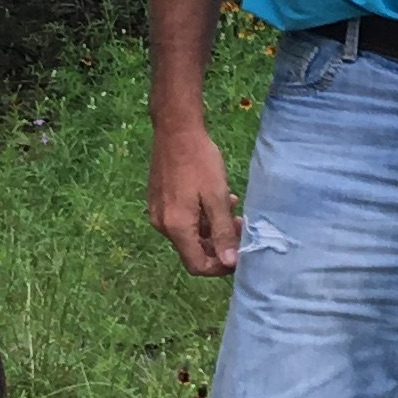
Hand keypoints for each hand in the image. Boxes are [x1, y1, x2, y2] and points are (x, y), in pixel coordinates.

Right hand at [148, 114, 239, 274]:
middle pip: (193, 250)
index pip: (197, 265)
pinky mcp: (159, 201)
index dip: (219, 266)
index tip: (239, 254)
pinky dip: (200, 216)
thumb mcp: (217, 197)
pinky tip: (214, 198)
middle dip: (219, 244)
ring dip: (212, 227)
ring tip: (230, 207)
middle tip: (239, 225)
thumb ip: (223, 232)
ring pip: (190, 234)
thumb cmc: (199, 161)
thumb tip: (229, 262)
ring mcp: (158, 213)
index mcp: (176, 227)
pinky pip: (182, 220)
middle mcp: (162, 225)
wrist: (175, 130)